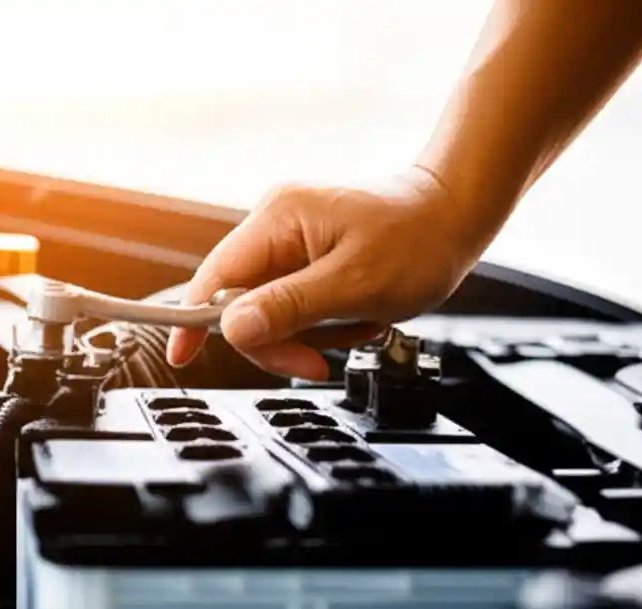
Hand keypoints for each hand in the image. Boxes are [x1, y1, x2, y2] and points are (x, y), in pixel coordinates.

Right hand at [166, 167, 488, 379]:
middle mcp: (275, 224)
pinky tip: (355, 317)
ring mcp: (291, 241)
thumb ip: (288, 308)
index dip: (196, 322)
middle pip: (241, 304)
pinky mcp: (308, 257)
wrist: (457, 214)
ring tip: (355, 324)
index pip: (214, 278)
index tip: (183, 357)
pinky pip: (294, 305)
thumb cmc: (418, 239)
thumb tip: (231, 329)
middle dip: (279, 340)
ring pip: (270, 311)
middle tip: (318, 361)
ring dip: (309, 334)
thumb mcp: (353, 284)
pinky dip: (322, 323)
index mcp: (277, 219)